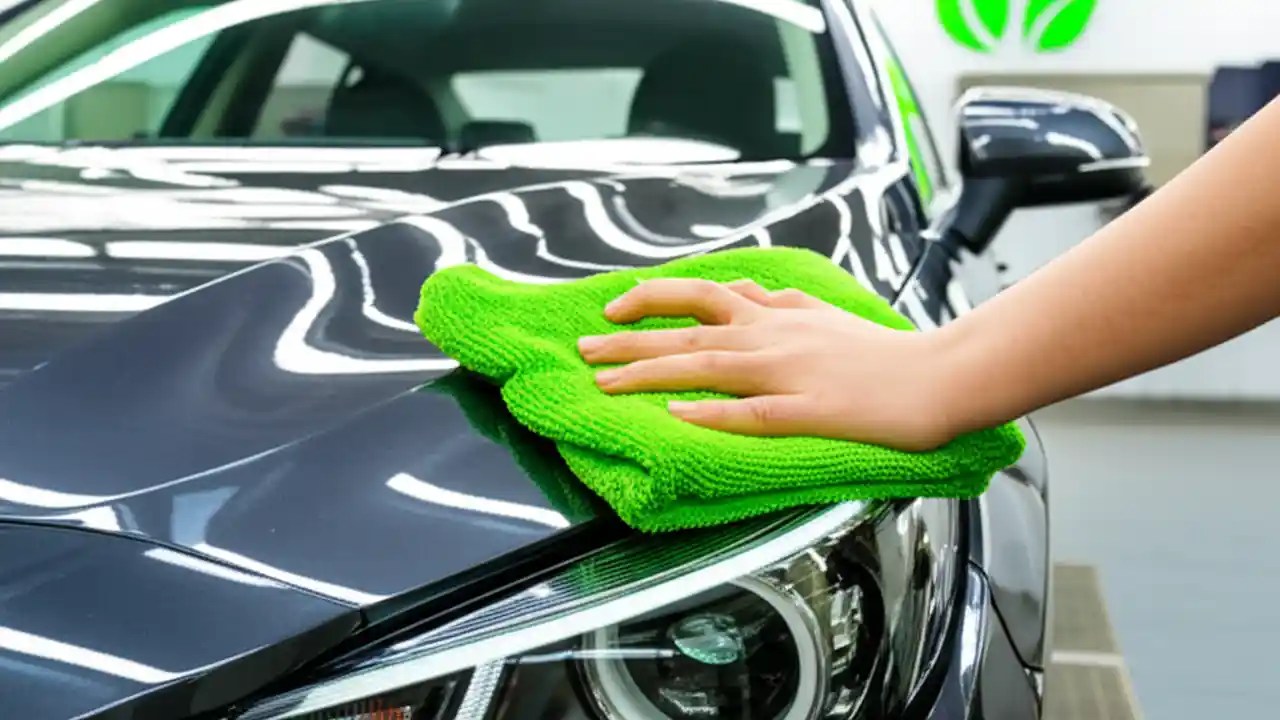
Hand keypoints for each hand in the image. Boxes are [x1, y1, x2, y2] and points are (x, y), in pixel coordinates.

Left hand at [577, 278, 958, 450]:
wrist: (940, 375)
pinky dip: (712, 413)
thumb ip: (779, 300)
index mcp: (778, 314)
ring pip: (708, 367)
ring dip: (651, 373)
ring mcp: (790, 374)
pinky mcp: (812, 412)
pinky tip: (676, 415)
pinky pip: (753, 413)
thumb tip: (741, 288)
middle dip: (629, 340)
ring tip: (605, 384)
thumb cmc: (883, 350)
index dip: (652, 298)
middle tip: (583, 349)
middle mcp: (775, 337)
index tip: (613, 308)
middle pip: (689, 331)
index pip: (702, 295)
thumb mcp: (824, 311)